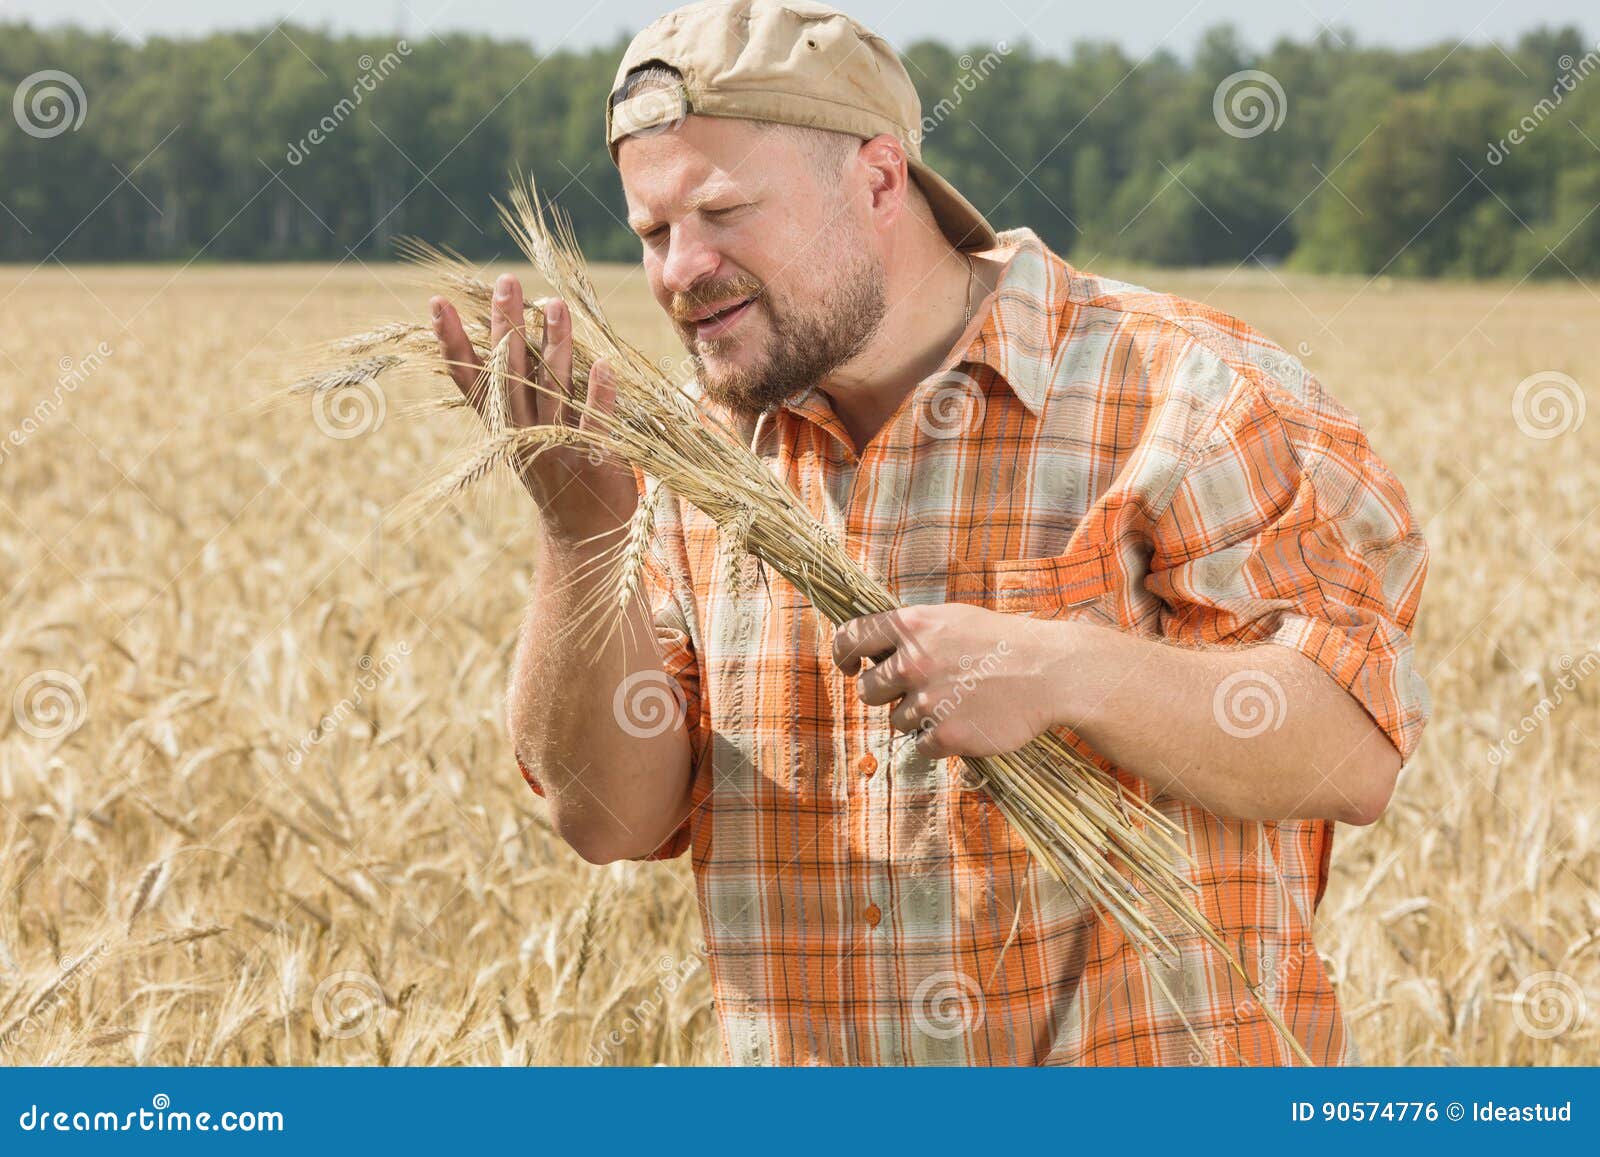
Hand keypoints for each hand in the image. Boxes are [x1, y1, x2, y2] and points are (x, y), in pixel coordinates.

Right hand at [430, 275, 636, 541]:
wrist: (584, 534)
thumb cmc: (558, 472)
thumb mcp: (529, 433)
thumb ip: (524, 391)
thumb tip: (512, 332)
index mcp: (502, 428)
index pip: (471, 381)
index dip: (453, 344)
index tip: (438, 303)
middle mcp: (522, 437)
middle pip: (509, 375)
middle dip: (506, 327)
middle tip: (506, 283)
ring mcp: (555, 451)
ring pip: (550, 392)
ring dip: (554, 346)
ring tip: (556, 305)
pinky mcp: (592, 464)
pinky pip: (593, 425)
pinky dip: (598, 396)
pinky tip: (604, 365)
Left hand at [831, 604, 1070, 757]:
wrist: (1050, 673)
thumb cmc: (1003, 642)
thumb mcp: (952, 619)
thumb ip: (911, 632)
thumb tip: (873, 650)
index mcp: (911, 625)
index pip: (850, 639)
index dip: (843, 655)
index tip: (849, 667)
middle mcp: (912, 662)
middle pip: (866, 691)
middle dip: (886, 694)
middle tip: (921, 690)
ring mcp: (926, 701)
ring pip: (895, 720)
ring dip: (918, 717)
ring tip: (957, 702)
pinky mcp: (943, 736)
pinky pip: (920, 745)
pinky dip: (938, 739)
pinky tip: (966, 721)